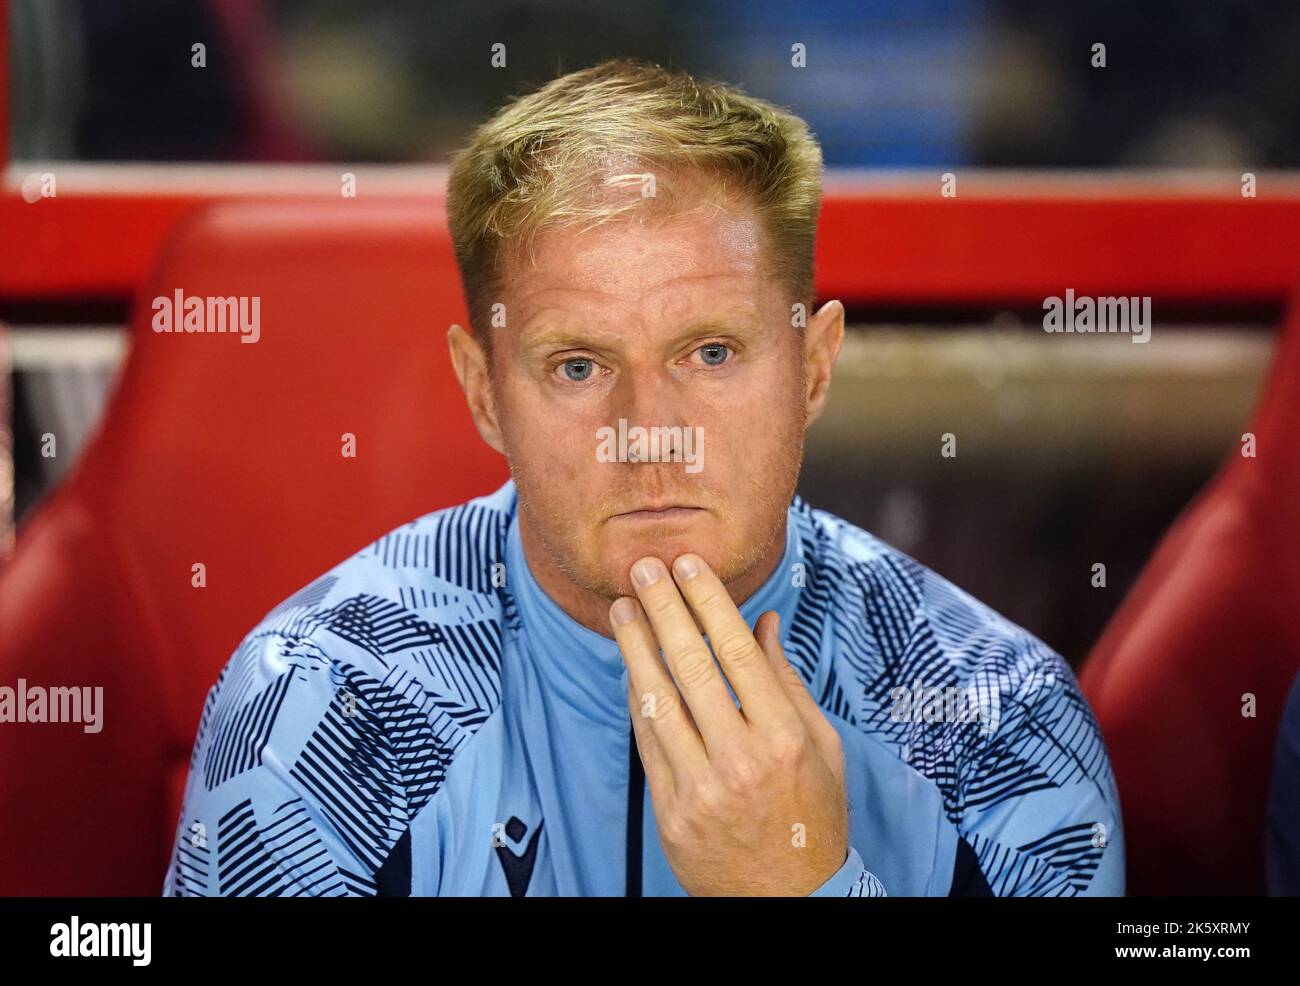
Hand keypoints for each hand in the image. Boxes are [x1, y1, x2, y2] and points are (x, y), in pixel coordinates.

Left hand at [609, 552, 849, 895]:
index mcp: (783, 738)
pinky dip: (637, 698)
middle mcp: (739, 760)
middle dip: (663, 609)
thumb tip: (764, 623)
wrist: (789, 900)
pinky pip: (646, 741)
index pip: (736, 652)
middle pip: (690, 666)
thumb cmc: (814, 817)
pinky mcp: (670, 811)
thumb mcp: (823, 747)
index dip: (708, 601)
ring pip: (657, 701)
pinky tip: (631, 666)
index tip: (689, 564)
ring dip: (635, 647)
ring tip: (622, 609)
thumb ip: (788, 682)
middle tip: (643, 569)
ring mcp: (699, 788)